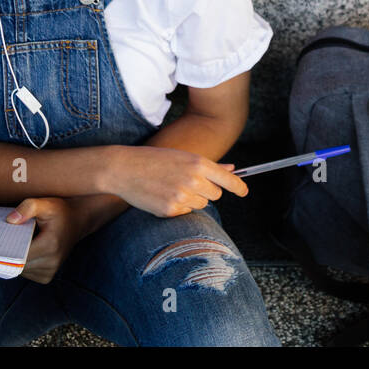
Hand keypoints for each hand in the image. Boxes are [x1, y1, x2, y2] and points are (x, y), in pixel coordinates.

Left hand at [6, 197, 85, 283]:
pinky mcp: (46, 277)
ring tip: (15, 243)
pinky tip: (24, 250)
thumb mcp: (46, 203)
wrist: (77, 221)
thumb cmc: (60, 212)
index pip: (18, 254)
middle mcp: (51, 262)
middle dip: (8, 253)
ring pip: (19, 271)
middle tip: (0, 240)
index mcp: (50, 245)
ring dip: (14, 259)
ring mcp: (49, 272)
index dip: (5, 248)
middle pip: (17, 264)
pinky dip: (21, 263)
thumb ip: (28, 208)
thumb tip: (9, 221)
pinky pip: (25, 273)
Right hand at [103, 146, 248, 217]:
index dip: (239, 187)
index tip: (244, 191)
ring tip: (172, 187)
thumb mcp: (183, 156)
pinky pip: (185, 213)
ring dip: (192, 199)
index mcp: (198, 163)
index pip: (228, 180)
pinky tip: (163, 196)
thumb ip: (209, 166)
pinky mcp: (170, 210)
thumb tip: (232, 170)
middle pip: (215, 195)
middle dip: (207, 191)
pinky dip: (178, 207)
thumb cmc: (154, 160)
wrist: (124, 168)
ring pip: (201, 205)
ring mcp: (182, 196)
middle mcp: (193, 180)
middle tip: (189, 183)